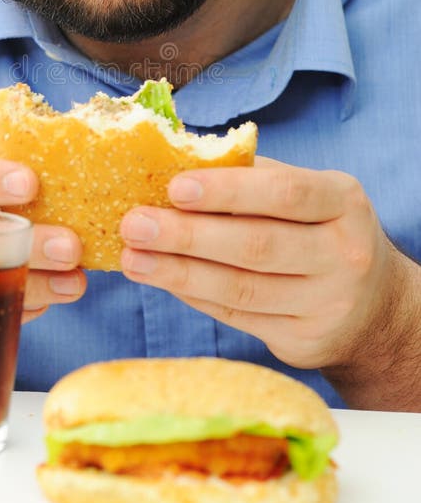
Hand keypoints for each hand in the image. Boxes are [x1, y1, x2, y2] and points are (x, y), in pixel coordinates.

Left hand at [120, 157, 397, 370]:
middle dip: (187, 235)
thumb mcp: (304, 193)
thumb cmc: (317, 228)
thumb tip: (172, 161)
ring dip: (178, 272)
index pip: (284, 193)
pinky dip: (193, 295)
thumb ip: (250, 177)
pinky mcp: (305, 340)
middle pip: (256, 245)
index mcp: (343, 201)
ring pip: (241, 288)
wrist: (370, 303)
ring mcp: (327, 303)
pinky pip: (237, 316)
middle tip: (134, 224)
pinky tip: (161, 278)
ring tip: (133, 258)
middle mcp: (344, 254)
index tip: (174, 187)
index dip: (227, 190)